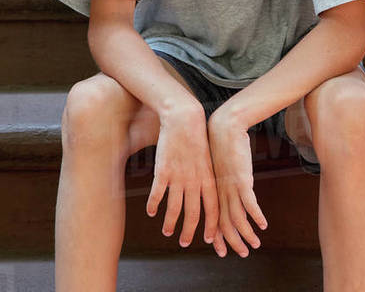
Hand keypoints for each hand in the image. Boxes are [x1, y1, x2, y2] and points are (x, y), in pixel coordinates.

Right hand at [147, 102, 219, 249]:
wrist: (185, 119)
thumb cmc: (197, 139)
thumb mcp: (208, 160)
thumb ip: (208, 179)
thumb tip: (209, 194)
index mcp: (209, 179)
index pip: (213, 209)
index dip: (211, 226)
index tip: (209, 240)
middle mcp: (195, 181)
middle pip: (193, 214)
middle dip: (189, 232)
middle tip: (185, 243)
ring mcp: (178, 177)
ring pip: (174, 208)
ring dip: (170, 223)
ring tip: (167, 232)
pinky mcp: (163, 170)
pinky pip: (158, 194)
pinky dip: (154, 205)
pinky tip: (151, 212)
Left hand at [206, 105, 267, 257]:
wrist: (224, 127)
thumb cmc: (223, 145)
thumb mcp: (220, 167)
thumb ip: (225, 181)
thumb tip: (232, 191)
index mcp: (213, 191)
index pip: (213, 220)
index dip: (217, 237)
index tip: (221, 251)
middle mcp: (220, 193)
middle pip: (224, 224)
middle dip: (233, 242)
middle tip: (242, 254)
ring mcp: (230, 187)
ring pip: (237, 218)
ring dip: (247, 234)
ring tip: (255, 245)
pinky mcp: (242, 179)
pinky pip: (249, 203)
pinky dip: (256, 217)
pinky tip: (263, 225)